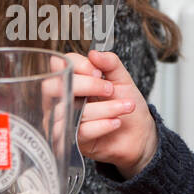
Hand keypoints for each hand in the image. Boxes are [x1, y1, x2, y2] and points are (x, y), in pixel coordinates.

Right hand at [63, 50, 154, 178]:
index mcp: (72, 80)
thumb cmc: (124, 103)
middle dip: (87, 86)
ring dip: (105, 108)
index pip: (59, 65)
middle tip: (110, 90)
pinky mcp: (72, 140)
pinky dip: (102, 125)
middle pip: (55, 87)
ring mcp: (65, 120)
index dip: (78, 66)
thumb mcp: (121, 78)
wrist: (138, 134)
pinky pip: (81, 131)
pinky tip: (116, 122)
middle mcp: (63, 98)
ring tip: (126, 107)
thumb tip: (94, 53)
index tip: (99, 72)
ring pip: (73, 111)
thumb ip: (109, 63)